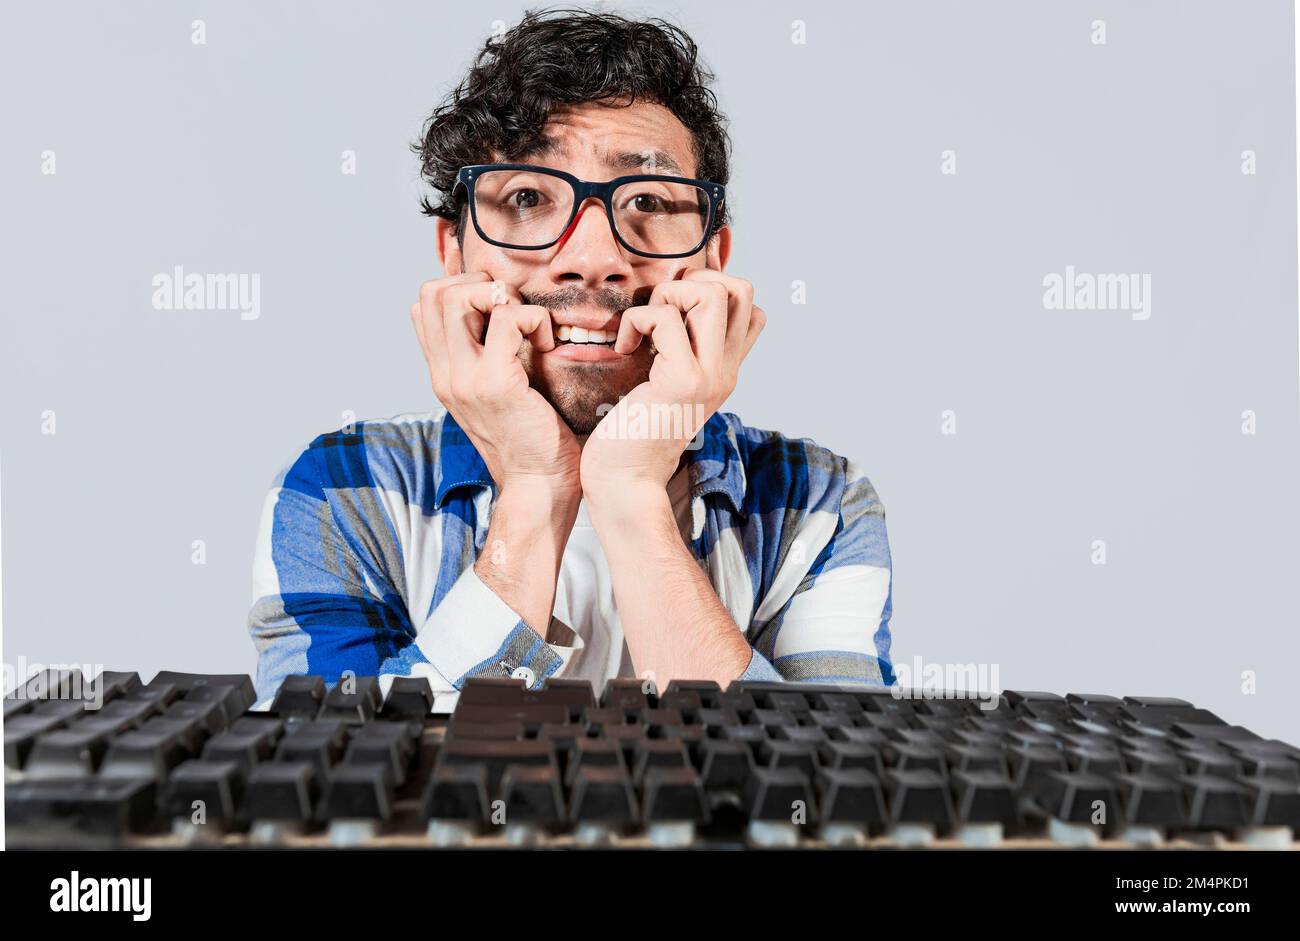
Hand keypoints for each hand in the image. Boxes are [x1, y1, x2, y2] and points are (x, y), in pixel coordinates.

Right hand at [411, 272, 581, 498]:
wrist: (539, 487)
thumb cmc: (531, 441)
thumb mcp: (498, 393)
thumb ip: (491, 357)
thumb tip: (504, 315)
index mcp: (443, 374)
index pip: (423, 306)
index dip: (457, 285)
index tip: (496, 300)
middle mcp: (445, 374)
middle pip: (432, 292)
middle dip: (477, 282)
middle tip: (512, 308)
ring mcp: (465, 378)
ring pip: (459, 296)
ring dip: (502, 295)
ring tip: (526, 324)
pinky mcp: (495, 382)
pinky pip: (507, 318)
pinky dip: (534, 319)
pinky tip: (547, 344)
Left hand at [580, 269, 765, 501]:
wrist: (625, 482)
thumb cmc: (633, 435)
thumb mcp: (665, 386)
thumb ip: (676, 353)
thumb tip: (666, 308)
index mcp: (725, 370)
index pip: (751, 309)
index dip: (714, 290)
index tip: (675, 311)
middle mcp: (726, 371)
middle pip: (740, 289)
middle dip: (694, 281)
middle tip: (661, 312)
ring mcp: (710, 375)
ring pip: (712, 293)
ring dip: (669, 295)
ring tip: (646, 326)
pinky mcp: (682, 381)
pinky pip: (665, 318)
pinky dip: (637, 320)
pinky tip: (625, 346)